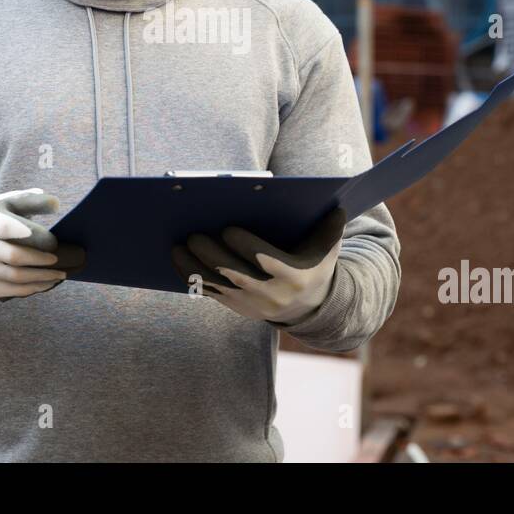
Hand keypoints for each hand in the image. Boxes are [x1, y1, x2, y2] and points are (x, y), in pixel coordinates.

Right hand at [0, 189, 84, 299]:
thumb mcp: (9, 202)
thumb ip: (33, 200)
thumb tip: (55, 204)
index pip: (6, 228)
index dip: (33, 236)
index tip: (54, 242)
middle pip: (13, 256)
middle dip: (42, 261)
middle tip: (60, 261)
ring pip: (14, 277)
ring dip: (42, 278)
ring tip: (60, 275)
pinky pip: (10, 291)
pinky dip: (32, 289)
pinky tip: (46, 283)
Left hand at [171, 207, 346, 324]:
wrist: (310, 306)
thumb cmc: (314, 264)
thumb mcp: (327, 248)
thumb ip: (330, 227)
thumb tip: (336, 206)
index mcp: (295, 277)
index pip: (266, 262)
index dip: (245, 246)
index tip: (227, 228)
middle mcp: (272, 295)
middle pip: (236, 275)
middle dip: (212, 255)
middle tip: (192, 235)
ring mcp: (251, 304)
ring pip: (218, 287)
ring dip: (194, 268)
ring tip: (177, 247)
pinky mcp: (236, 307)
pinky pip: (209, 293)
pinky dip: (191, 277)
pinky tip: (177, 260)